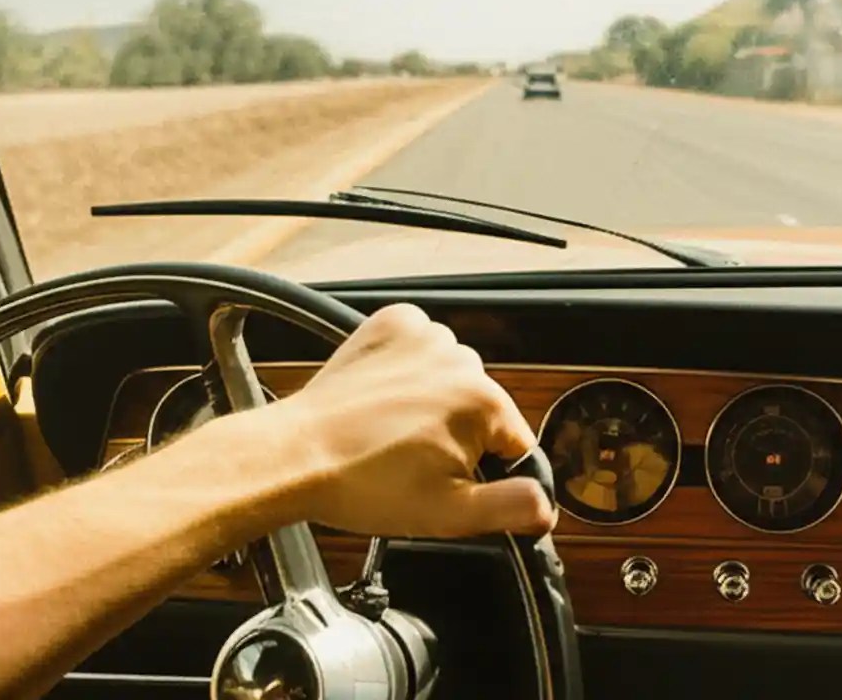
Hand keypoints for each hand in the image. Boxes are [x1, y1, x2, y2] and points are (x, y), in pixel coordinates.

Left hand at [241, 303, 554, 537]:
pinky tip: (387, 398)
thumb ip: (510, 508)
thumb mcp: (448, 515)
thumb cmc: (361, 483)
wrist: (295, 456)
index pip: (516, 443)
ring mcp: (422, 336)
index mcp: (483, 402)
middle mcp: (458, 359)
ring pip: (451, 376)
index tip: (452, 481)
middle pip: (482, 408)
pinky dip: (409, 366)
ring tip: (394, 433)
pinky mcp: (390, 327)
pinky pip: (419, 345)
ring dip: (434, 400)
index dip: (488, 471)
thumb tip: (546, 506)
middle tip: (414, 463)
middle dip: (459, 435)